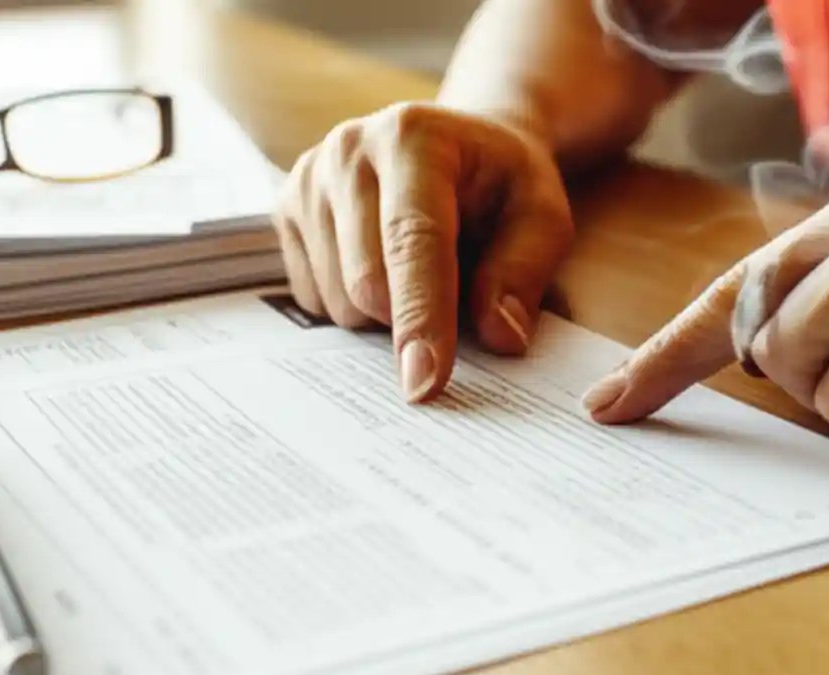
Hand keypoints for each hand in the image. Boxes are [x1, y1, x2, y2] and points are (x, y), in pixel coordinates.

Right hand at [274, 102, 573, 402]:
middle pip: (366, 283)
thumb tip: (498, 336)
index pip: (412, 241)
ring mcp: (308, 179)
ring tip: (419, 269)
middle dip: (412, 319)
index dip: (420, 316)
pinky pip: (314, 300)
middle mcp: (349, 150)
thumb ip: (524, 272)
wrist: (460, 146)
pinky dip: (356, 305)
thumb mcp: (542, 216)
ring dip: (385, 315)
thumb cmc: (502, 185)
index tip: (425, 383)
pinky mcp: (285, 209)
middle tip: (458, 294)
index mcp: (414, 138)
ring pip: (338, 302)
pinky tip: (382, 266)